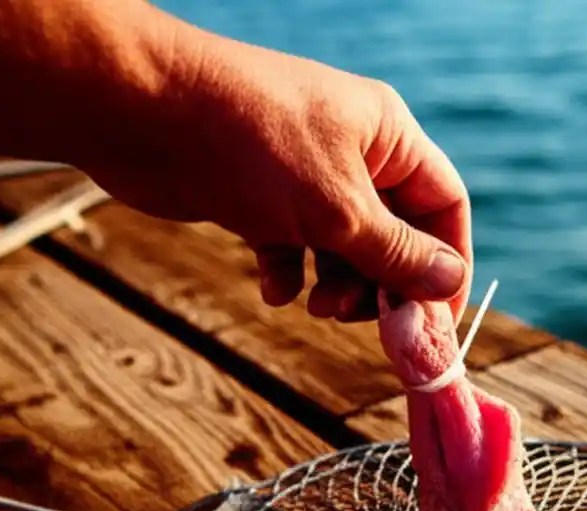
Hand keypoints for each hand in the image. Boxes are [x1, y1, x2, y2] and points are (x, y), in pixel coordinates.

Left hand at [85, 31, 472, 322]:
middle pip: (395, 231)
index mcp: (387, 134)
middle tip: (364, 321)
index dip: (447, 264)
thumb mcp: (337, 210)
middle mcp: (351, 150)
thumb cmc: (246, 143)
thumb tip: (450, 283)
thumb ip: (396, 254)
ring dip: (338, 283)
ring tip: (316, 307)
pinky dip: (290, 271)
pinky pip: (292, 243)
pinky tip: (274, 290)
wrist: (136, 111)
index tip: (437, 322)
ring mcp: (301, 171)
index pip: (444, 204)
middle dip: (383, 281)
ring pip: (343, 243)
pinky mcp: (256, 193)